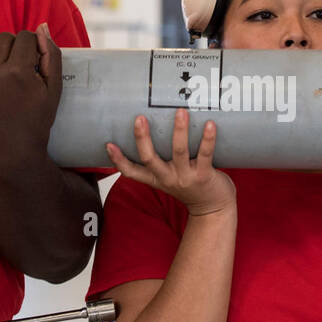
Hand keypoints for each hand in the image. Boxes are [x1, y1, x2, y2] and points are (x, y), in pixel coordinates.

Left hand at [0, 23, 60, 168]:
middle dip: (17, 46)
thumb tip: (42, 28)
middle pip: (5, 39)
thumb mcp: (54, 89)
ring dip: (3, 58)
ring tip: (12, 80)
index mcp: (18, 71)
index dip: (34, 44)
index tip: (37, 58)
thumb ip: (51, 56)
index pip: (24, 37)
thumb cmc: (38, 121)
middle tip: (25, 66)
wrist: (13, 151)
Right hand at [105, 108, 235, 214]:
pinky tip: (210, 124)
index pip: (131, 172)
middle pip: (149, 159)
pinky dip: (207, 139)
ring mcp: (186, 177)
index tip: (109, 144)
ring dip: (179, 130)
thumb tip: (157, 127)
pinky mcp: (204, 176)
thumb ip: (162, 160)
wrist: (213, 209)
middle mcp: (168, 178)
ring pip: (179, 152)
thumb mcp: (170, 178)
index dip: (118, 160)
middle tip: (139, 118)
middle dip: (142, 138)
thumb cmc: (192, 188)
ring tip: (181, 112)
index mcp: (156, 178)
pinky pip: (205, 154)